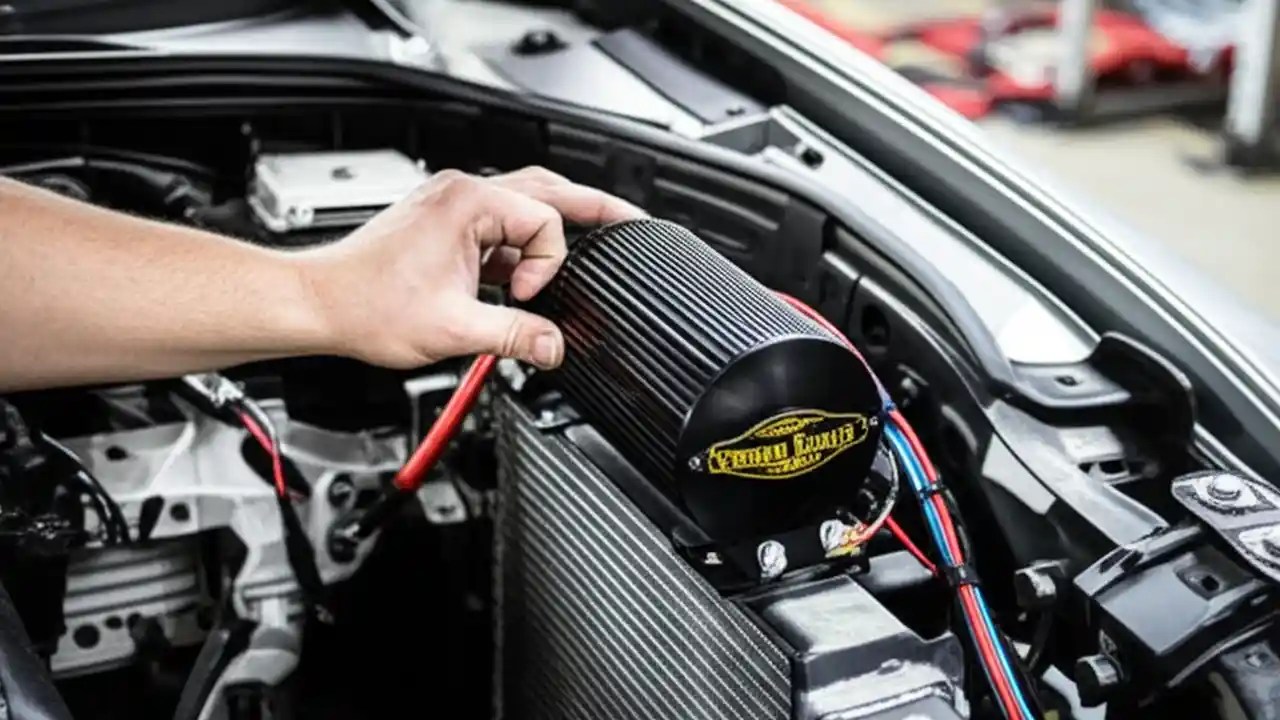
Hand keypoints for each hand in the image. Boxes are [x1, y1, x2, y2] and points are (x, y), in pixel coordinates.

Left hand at [298, 167, 643, 369]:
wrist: (319, 304)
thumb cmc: (366, 305)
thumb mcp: (455, 329)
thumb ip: (516, 336)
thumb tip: (555, 347)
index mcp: (470, 202)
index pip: (546, 220)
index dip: (549, 266)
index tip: (526, 299)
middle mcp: (462, 193)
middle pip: (549, 190)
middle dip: (592, 208)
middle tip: (631, 220)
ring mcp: (452, 205)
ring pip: (524, 205)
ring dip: (550, 232)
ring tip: (590, 241)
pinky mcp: (444, 224)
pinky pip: (499, 226)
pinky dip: (518, 249)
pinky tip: (524, 277)